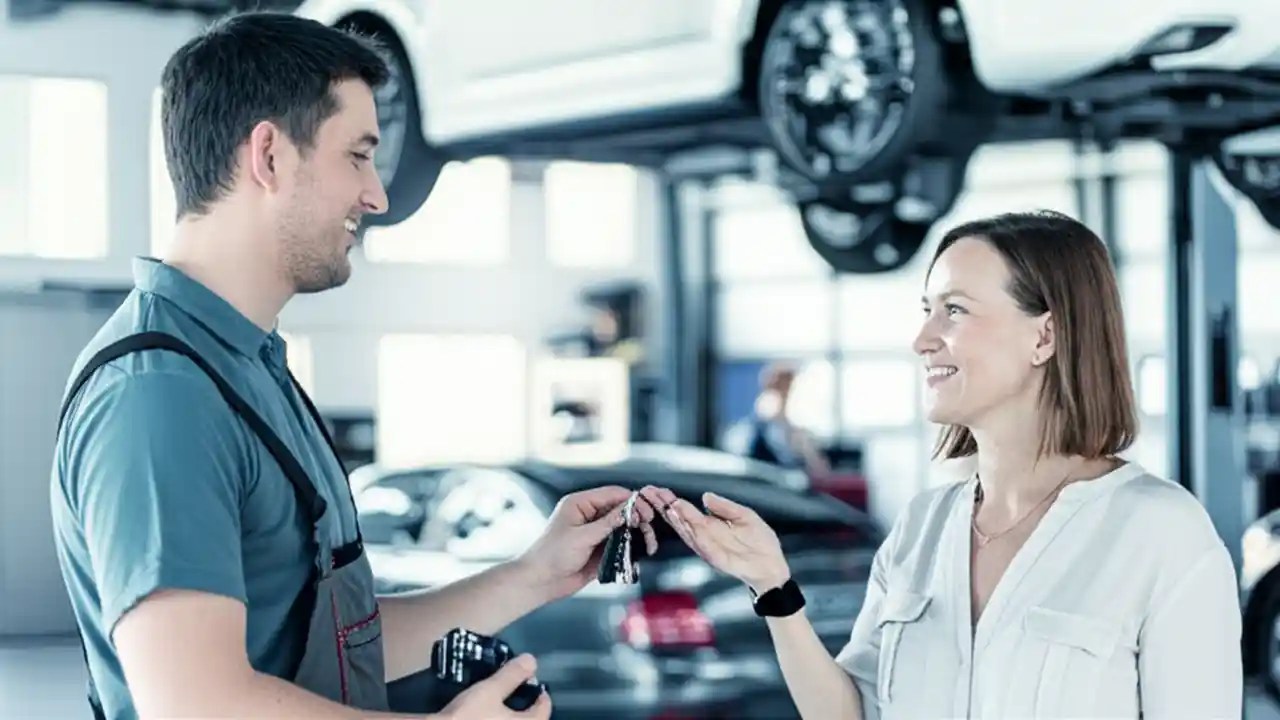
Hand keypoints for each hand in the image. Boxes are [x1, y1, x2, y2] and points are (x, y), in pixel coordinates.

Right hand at [440, 653, 550, 719]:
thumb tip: (532, 660)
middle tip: (520, 695)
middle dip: (528, 709)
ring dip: (511, 717)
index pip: (544, 711)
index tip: (537, 687)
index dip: (542, 696)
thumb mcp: (490, 691)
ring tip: (503, 707)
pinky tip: (488, 717)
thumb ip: (511, 676)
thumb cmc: (469, 716)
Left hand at [515, 486, 658, 600]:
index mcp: (580, 504)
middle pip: (620, 510)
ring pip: (622, 527)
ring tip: (649, 541)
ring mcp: (595, 532)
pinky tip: (640, 550)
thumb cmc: (552, 555)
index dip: (631, 500)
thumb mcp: (581, 537)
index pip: (612, 494)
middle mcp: (589, 515)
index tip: (647, 509)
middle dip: (636, 517)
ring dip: (636, 533)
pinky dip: (630, 546)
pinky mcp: (599, 549)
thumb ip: (607, 524)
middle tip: (650, 525)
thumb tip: (630, 510)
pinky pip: (619, 543)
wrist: (540, 582)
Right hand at [640, 487, 790, 593]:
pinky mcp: (717, 558)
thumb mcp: (744, 516)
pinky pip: (703, 545)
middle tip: (652, 494)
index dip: (673, 502)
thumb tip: (704, 496)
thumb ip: (724, 507)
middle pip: (682, 521)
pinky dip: (694, 534)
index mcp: (711, 525)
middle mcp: (705, 537)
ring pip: (689, 532)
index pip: (687, 512)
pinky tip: (686, 522)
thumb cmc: (760, 541)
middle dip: (667, 508)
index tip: (659, 490)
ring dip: (678, 520)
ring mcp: (709, 548)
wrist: (772, 566)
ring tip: (668, 505)